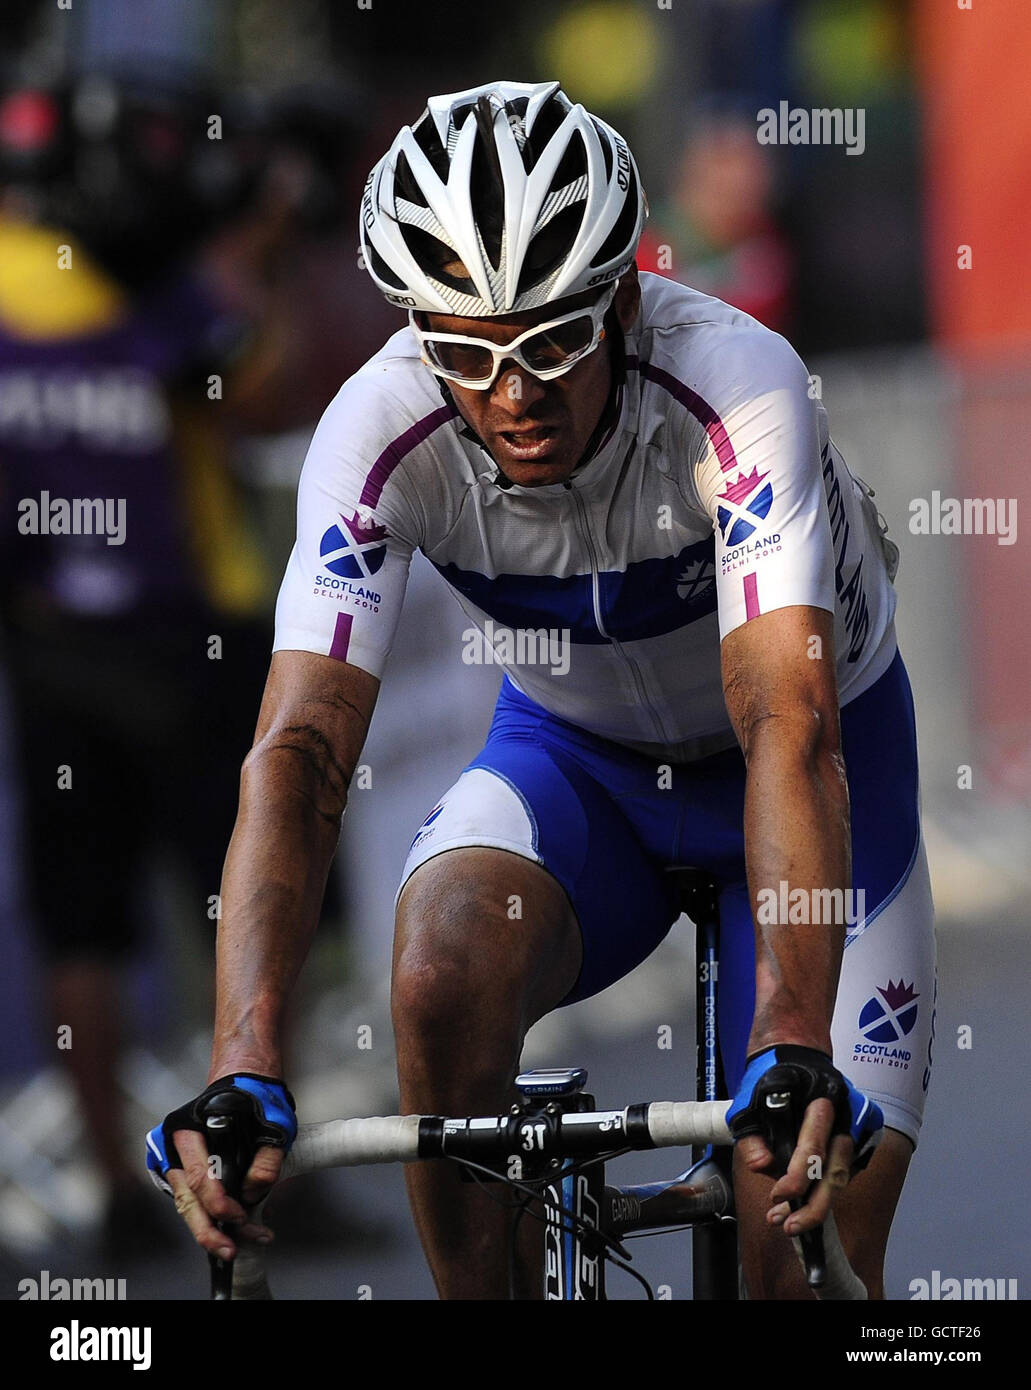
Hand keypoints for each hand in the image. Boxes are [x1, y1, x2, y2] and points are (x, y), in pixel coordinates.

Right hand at [145, 1073, 296, 1259]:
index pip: (198, 1176)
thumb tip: (252, 1192)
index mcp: (188, 1127)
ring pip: (188, 1204)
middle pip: (186, 1198)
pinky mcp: (185, 1170)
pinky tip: (237, 1226)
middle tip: (229, 1250)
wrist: (244, 1084)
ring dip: (213, 1227)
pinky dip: (213, 1216)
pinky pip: (194, 1200)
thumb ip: (267, 1160)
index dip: (218, 1203)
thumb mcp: (273, 1123)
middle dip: (207, 1230)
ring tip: (241, 1242)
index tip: (239, 1216)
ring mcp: (176, 1159)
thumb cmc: (255, 1099)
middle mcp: (174, 1145)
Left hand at [727, 1045, 882, 1236]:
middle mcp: (848, 1112)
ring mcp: (860, 1124)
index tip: (778, 1195)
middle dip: (813, 1206)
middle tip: (788, 1226)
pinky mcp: (862, 1135)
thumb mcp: (750, 1099)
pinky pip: (846, 1169)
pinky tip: (801, 1197)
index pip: (813, 1147)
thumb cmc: (772, 1076)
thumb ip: (753, 1134)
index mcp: (821, 1098)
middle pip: (836, 1170)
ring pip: (842, 1175)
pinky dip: (825, 1187)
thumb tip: (759, 1166)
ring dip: (815, 1201)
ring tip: (785, 1217)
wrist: (797, 1054)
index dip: (796, 1177)